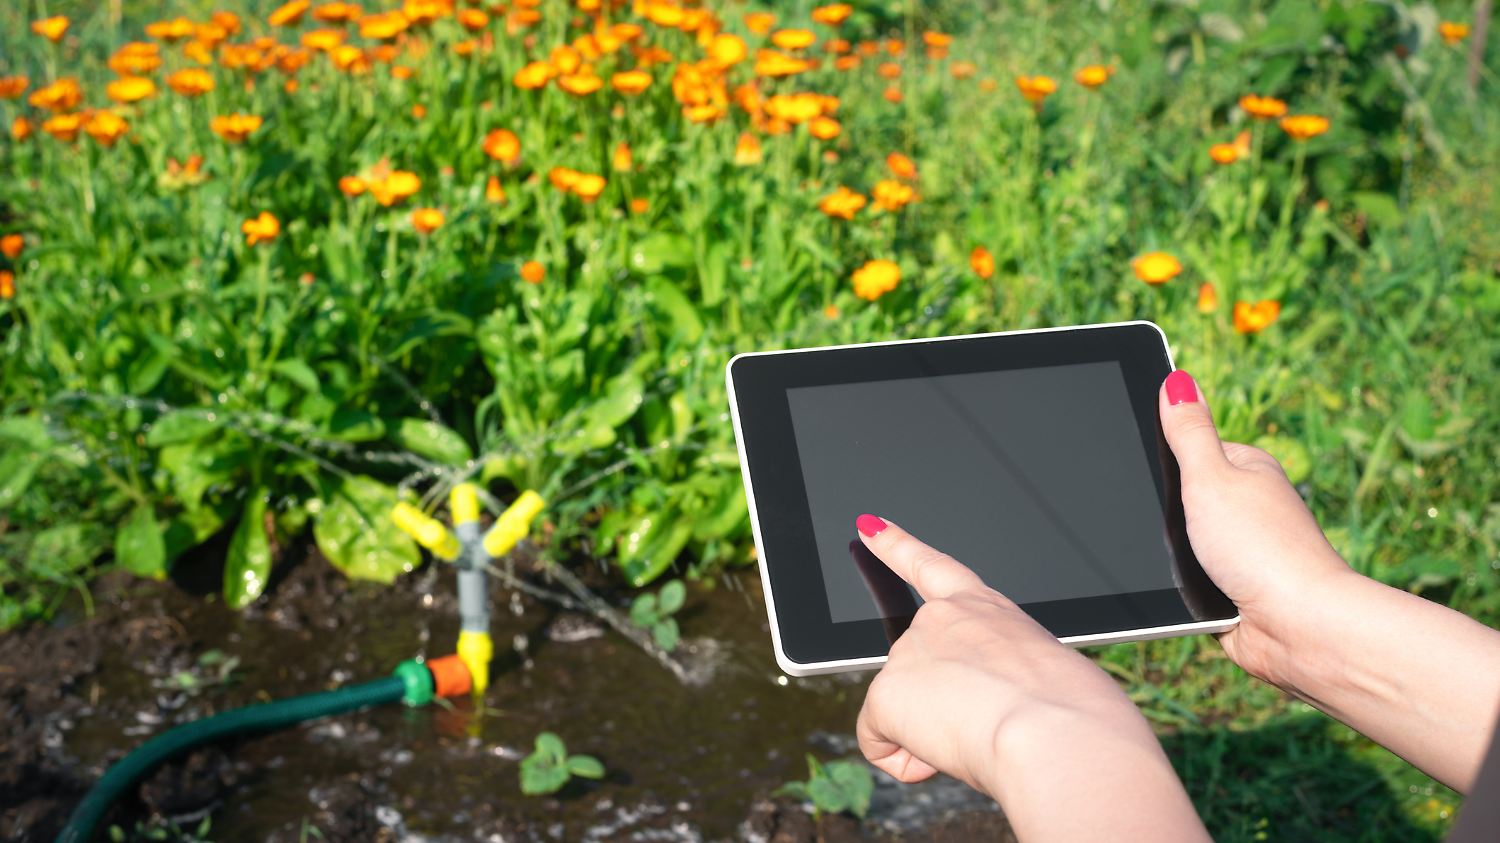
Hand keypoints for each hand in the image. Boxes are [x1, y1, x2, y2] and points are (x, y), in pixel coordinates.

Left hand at [853, 515, 1208, 840]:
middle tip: (992, 725)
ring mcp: (908, 652)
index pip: (933, 568)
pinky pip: (880, 743)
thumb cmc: (1076, 716)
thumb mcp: (1043, 676)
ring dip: (935, 736)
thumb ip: (1002, 676)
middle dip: (940, 708)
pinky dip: (905, 762)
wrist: (1059, 734)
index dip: (895, 545)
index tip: (868, 527)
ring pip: (904, 712)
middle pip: (917, 672)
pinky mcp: (886, 693)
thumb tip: (989, 713)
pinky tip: (940, 761)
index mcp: (987, 609)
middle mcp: (940, 620)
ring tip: (983, 737)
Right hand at [1158, 370, 1352, 689]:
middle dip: (1163, 516)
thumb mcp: (1211, 477)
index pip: (1189, 450)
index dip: (1162, 460)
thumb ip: (1189, 431)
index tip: (1143, 473)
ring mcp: (1242, 550)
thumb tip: (1177, 378)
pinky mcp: (1234, 590)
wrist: (1298, 626)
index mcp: (1248, 469)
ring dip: (1171, 558)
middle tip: (1170, 527)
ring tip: (1182, 566)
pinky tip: (1185, 591)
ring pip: (1180, 544)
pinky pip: (1189, 581)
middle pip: (1180, 500)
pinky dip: (1183, 587)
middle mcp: (1248, 507)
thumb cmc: (1261, 547)